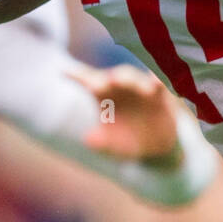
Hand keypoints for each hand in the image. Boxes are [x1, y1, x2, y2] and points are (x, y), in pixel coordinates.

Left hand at [66, 63, 182, 165]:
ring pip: (132, 78)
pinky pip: (158, 83)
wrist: (154, 149)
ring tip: (117, 80)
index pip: (88, 81)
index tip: (64, 72)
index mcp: (102, 94)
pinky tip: (155, 80)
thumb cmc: (126, 142)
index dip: (77, 76)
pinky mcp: (157, 94)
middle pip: (111, 78)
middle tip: (97, 84)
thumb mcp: (112, 146)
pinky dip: (157, 80)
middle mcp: (119, 86)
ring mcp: (138, 87)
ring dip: (127, 79)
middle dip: (105, 79)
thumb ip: (101, 142)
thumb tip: (88, 139)